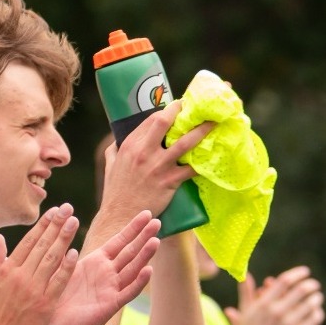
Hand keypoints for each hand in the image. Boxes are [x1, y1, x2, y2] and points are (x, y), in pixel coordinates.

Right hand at [0, 204, 79, 324]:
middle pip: (42, 245)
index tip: (54, 211)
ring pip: (52, 258)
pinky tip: (75, 253)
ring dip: (64, 238)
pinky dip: (66, 267)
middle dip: (56, 224)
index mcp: (7, 270)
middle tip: (69, 209)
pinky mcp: (45, 304)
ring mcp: (34, 290)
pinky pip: (58, 282)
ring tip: (74, 222)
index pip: (28, 241)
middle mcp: (21, 276)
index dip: (42, 225)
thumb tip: (0, 239)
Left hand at [42, 212, 161, 324]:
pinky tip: (149, 270)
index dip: (133, 228)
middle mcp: (108, 274)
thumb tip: (64, 223)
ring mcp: (111, 289)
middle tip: (158, 221)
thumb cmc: (59, 299)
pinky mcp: (110, 305)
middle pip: (130, 252)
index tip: (147, 213)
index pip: (119, 241)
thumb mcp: (63, 268)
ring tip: (156, 240)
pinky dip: (138, 282)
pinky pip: (127, 292)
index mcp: (97, 262)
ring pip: (132, 269)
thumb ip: (68, 249)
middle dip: (143, 236)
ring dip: (144, 255)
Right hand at [94, 104, 212, 225]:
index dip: (168, 111)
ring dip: (201, 131)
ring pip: (184, 143)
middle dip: (182, 111)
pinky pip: (191, 169)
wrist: (121, 217)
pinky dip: (202, 163)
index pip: (152, 119)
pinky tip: (213, 156)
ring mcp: (158, 167)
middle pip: (164, 122)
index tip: (180, 107)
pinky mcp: (169, 182)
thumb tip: (117, 142)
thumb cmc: (116, 192)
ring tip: (214, 123)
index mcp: (130, 145)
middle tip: (197, 108)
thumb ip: (114, 150)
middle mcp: (144, 152)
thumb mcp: (111, 166)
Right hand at [229, 266, 324, 324]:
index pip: (285, 280)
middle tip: (315, 284)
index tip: (305, 272)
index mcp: (264, 304)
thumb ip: (245, 291)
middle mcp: (276, 313)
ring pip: (310, 304)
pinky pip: (313, 319)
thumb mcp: (246, 312)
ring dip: (316, 298)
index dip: (298, 273)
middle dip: (311, 284)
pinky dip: (317, 313)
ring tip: (317, 296)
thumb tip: (243, 272)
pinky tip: (317, 311)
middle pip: (300, 290)